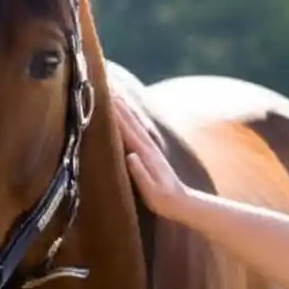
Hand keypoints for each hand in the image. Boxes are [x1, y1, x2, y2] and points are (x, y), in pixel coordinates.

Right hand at [112, 96, 189, 219]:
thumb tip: (131, 156)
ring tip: (114, 96)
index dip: (116, 115)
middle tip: (107, 87)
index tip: (106, 98)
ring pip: (135, 125)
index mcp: (146, 155)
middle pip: (131, 122)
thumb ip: (141, 174)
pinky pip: (138, 132)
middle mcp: (148, 148)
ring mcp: (150, 149)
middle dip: (119, 105)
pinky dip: (130, 121)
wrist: (182, 202)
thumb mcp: (152, 191)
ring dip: (124, 110)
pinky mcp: (151, 154)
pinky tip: (126, 117)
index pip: (128, 130)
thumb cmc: (164, 200)